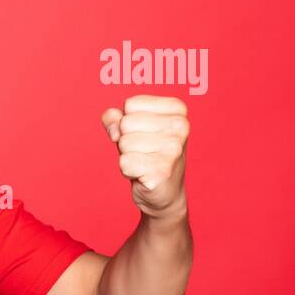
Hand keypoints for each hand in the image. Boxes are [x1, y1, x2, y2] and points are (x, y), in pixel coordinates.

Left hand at [101, 95, 189, 217]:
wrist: (163, 190)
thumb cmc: (146, 152)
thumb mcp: (129, 128)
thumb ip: (113, 118)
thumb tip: (114, 131)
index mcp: (177, 110)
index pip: (131, 104)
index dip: (128, 121)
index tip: (144, 133)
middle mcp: (180, 126)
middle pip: (126, 122)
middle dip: (126, 140)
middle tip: (144, 151)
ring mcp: (173, 149)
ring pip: (124, 143)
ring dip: (128, 156)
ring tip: (144, 162)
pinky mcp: (162, 170)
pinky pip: (124, 163)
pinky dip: (127, 170)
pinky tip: (143, 174)